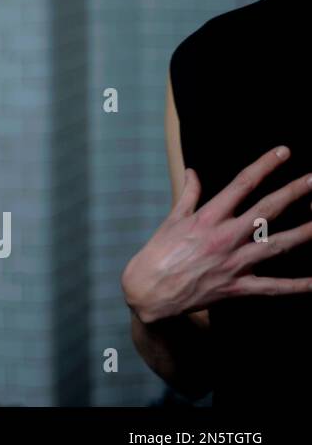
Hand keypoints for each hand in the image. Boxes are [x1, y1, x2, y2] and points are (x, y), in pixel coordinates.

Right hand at [122, 146, 311, 323]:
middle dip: (294, 192)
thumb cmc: (158, 253)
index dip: (265, 166)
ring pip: (278, 245)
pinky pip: (274, 286)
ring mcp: (234, 263)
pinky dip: (298, 286)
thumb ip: (189, 194)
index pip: (242, 184)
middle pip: (267, 209)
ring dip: (305, 232)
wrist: (149, 291)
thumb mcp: (172, 219)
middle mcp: (225, 237)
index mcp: (208, 217)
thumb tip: (194, 171)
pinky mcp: (237, 287)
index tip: (284, 152)